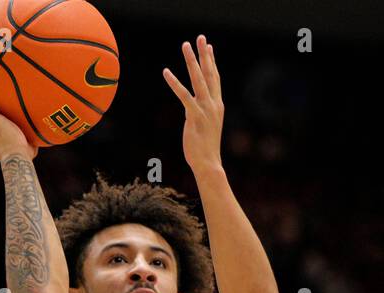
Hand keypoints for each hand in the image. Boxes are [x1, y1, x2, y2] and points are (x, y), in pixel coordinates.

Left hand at [163, 36, 223, 175]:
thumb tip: (192, 109)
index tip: (209, 47)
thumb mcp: (206, 127)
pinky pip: (184, 95)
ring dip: (191, 61)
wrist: (209, 164)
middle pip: (209, 74)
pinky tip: (166, 72)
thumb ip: (200, 114)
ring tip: (185, 45)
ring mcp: (205, 110)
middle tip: (200, 37)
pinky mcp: (195, 116)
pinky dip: (174, 83)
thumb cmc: (205, 149)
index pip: (215, 79)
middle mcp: (213, 104)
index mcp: (217, 106)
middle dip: (204, 54)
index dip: (212, 62)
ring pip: (198, 80)